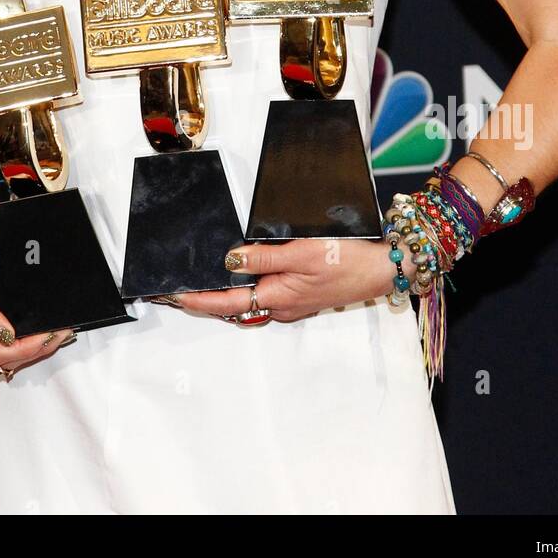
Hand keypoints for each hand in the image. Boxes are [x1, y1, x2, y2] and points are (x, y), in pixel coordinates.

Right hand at [0, 223, 73, 373]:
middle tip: (56, 337)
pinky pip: (0, 346)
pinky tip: (36, 338)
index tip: (44, 338)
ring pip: (1, 356)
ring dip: (28, 350)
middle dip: (30, 351)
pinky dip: (20, 344)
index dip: (21, 349)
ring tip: (52, 337)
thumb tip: (3, 336)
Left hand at [161, 238, 412, 322]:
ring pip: (250, 301)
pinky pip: (266, 294)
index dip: (198, 300)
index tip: (173, 297)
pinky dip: (247, 288)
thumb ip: (265, 256)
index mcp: (278, 296)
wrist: (384, 270)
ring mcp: (293, 303)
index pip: (227, 301)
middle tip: (177, 291)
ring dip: (224, 295)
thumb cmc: (347, 259)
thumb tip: (230, 259)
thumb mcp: (303, 252)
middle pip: (235, 305)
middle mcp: (282, 305)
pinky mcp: (303, 295)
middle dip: (205, 299)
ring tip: (200, 283)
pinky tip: (242, 275)